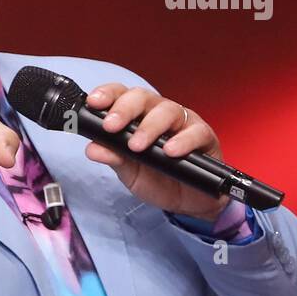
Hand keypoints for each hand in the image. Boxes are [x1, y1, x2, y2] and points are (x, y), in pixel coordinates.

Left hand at [83, 82, 229, 219]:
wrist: (186, 201)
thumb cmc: (156, 179)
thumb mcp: (129, 171)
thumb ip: (113, 158)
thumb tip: (92, 149)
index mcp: (137, 116)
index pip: (121, 95)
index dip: (107, 94)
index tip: (93, 102)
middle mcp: (159, 114)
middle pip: (142, 97)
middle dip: (124, 109)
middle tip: (111, 127)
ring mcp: (183, 123)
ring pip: (168, 111)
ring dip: (150, 127)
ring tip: (137, 146)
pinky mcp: (204, 137)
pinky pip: (197, 132)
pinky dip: (183, 140)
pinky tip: (171, 152)